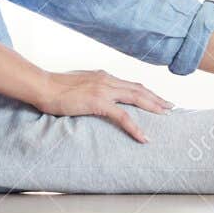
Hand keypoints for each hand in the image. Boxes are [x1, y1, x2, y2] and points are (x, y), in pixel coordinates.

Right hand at [36, 70, 173, 142]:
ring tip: (166, 115)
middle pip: (139, 89)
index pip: (130, 83)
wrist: (42, 86)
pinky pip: (122, 116)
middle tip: (171, 106)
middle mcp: (107, 79)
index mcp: (103, 76)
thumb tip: (93, 95)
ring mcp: (103, 89)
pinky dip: (135, 126)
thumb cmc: (54, 87)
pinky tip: (143, 136)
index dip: (146, 91)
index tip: (158, 98)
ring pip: (136, 98)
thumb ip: (90, 88)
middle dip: (156, 98)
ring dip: (153, 107)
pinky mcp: (98, 102)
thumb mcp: (77, 84)